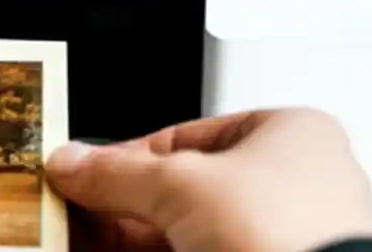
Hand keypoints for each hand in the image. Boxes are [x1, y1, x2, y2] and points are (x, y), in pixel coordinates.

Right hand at [46, 109, 371, 251]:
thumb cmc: (283, 235)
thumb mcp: (179, 186)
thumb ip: (118, 173)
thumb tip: (74, 164)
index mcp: (294, 137)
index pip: (190, 134)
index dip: (131, 153)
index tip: (88, 169)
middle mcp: (297, 185)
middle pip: (186, 187)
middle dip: (126, 201)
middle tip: (78, 208)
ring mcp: (284, 236)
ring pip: (191, 229)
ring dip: (134, 232)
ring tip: (83, 237)